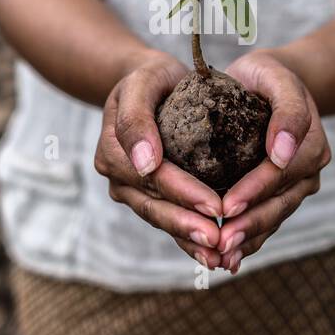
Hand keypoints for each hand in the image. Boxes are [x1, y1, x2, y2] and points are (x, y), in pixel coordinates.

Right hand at [92, 50, 227, 268]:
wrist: (151, 83)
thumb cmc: (151, 77)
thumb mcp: (143, 81)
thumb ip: (136, 117)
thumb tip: (144, 164)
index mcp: (113, 150)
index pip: (154, 178)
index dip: (184, 194)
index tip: (216, 207)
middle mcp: (118, 176)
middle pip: (156, 206)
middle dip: (188, 226)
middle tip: (221, 241)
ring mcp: (131, 190)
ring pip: (162, 219)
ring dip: (189, 240)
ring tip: (220, 256)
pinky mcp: (148, 197)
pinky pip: (169, 220)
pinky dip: (189, 239)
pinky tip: (212, 255)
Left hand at [217, 50, 331, 273]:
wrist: (272, 82)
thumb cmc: (268, 76)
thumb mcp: (277, 77)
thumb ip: (288, 110)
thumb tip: (284, 152)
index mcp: (310, 145)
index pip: (278, 174)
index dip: (253, 192)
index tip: (225, 207)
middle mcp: (308, 171)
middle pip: (278, 204)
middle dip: (249, 225)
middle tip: (220, 243)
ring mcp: (297, 187)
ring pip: (273, 218)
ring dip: (248, 240)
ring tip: (221, 258)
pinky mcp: (281, 196)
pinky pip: (267, 221)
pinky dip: (249, 240)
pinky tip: (227, 259)